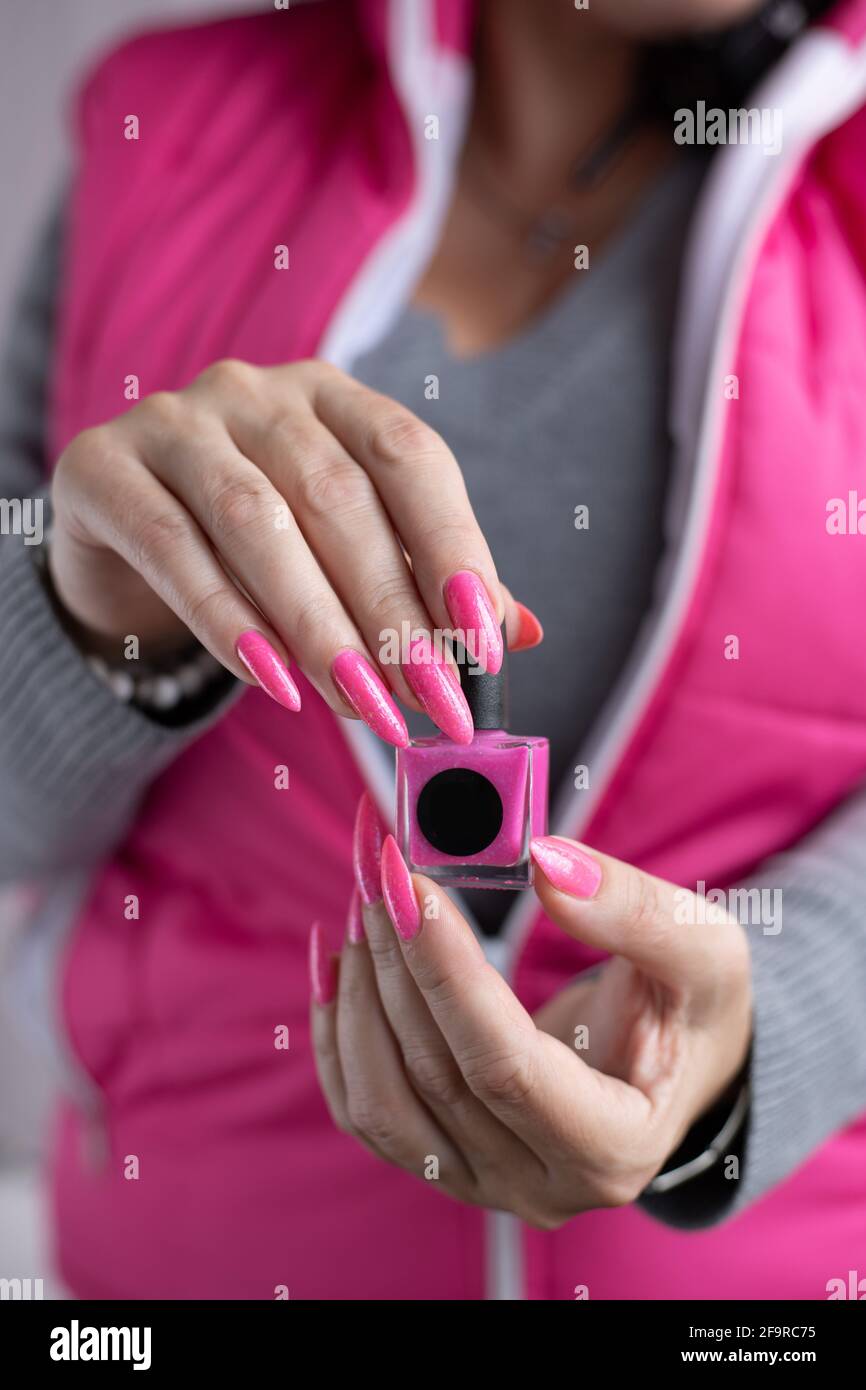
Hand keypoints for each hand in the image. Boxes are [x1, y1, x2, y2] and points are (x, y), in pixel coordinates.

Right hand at [50, 359, 539, 739]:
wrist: (118, 543)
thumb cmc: (254, 551)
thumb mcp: (346, 558)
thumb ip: (424, 586)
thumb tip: (520, 634)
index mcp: (333, 399)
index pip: (409, 457)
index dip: (452, 546)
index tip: (482, 642)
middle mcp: (256, 392)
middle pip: (338, 498)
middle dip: (392, 612)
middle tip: (430, 701)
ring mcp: (173, 421)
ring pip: (258, 521)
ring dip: (319, 624)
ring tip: (364, 706)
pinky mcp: (103, 469)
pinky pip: (172, 547)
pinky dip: (228, 622)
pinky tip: (276, 683)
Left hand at [311, 806, 751, 1227]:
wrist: (673, 1065)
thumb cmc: (693, 1008)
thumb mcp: (702, 950)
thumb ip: (637, 911)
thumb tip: (545, 863)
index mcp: (616, 1147)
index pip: (507, 1069)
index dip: (450, 976)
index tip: (414, 883)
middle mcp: (542, 1186)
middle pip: (438, 1074)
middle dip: (398, 959)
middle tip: (380, 865)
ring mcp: (482, 1183)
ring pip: (384, 1100)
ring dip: (361, 992)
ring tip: (363, 902)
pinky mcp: (441, 1163)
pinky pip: (364, 1110)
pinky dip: (340, 1032)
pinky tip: (339, 961)